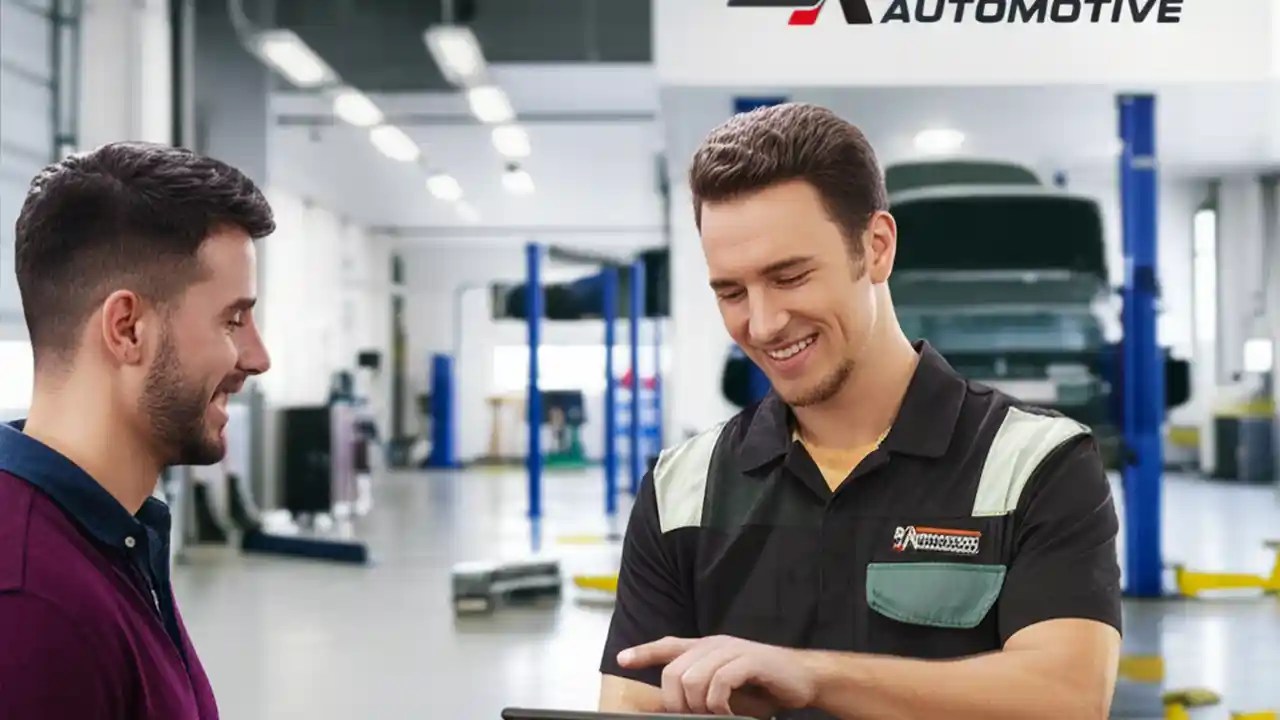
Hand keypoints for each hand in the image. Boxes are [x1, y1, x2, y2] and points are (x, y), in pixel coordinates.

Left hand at [617, 635, 817, 716]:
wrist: (802, 679)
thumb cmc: (762, 687)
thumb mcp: (725, 689)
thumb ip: (701, 692)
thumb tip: (675, 708)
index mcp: (707, 648)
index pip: (668, 645)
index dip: (643, 652)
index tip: (622, 660)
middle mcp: (715, 644)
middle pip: (674, 671)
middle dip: (676, 701)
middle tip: (693, 716)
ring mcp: (732, 650)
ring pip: (692, 678)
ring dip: (699, 706)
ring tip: (715, 715)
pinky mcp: (749, 660)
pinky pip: (718, 683)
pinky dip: (719, 705)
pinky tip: (728, 713)